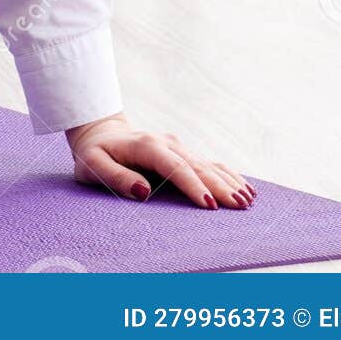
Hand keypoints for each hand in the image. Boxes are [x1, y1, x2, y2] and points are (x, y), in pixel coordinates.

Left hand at [65, 111, 255, 208]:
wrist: (100, 132)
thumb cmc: (95, 153)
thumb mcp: (92, 165)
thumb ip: (115, 177)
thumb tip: (143, 192)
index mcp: (145, 145)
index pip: (173, 165)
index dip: (192, 184)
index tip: (209, 205)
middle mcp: (166, 143)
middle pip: (196, 165)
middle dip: (219, 186)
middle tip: (239, 207)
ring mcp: (177, 146)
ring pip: (207, 164)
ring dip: (228, 182)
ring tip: (248, 201)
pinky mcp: (183, 153)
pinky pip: (209, 164)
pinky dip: (229, 176)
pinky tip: (246, 189)